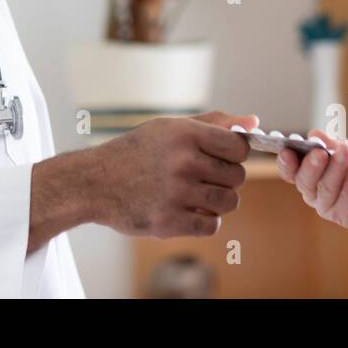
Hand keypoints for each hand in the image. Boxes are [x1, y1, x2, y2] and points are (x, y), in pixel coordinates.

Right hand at [85, 110, 257, 238]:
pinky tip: (186, 211)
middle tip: (201, 177)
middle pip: (237, 177)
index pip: (239, 147)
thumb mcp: (169, 128)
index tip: (221, 158)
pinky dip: (204, 221)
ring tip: (196, 195)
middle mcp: (183, 162)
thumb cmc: (136, 152)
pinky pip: (212, 225)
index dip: (235, 154)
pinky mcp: (169, 222)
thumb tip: (253, 122)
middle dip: (225, 179)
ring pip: (229, 202)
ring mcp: (176, 194)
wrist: (94, 182)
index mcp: (185, 134)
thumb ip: (213, 123)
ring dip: (217, 201)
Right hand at [277, 128, 347, 295]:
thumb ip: (337, 144)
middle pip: (303, 181)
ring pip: (324, 188)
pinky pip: (346, 196)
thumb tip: (315, 135)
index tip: (287, 147)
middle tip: (320, 151)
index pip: (293, 170)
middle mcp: (320, 193)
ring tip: (347, 151)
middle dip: (310, 164)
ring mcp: (334, 207)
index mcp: (318, 175)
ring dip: (335, 167)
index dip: (287, 160)